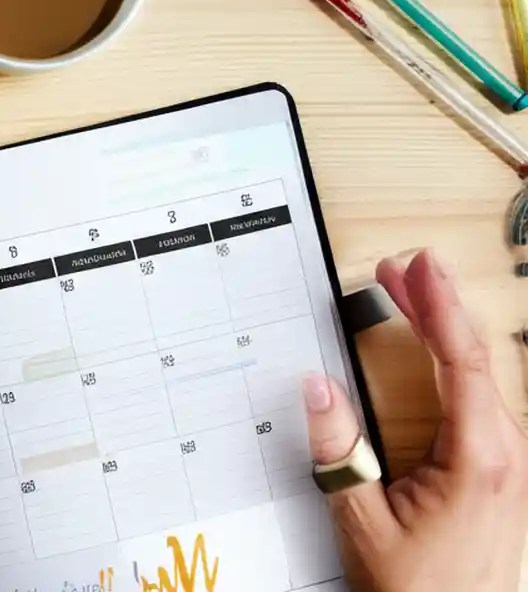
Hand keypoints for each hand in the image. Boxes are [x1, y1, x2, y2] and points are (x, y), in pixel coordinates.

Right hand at [302, 249, 527, 590]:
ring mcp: (513, 467)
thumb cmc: (418, 591)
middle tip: (401, 269)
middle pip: (475, 360)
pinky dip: (453, 367)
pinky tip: (435, 355)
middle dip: (436, 306)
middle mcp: (509, 458)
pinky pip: (483, 403)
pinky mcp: (504, 477)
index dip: (441, 306)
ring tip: (411, 300)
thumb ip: (339, 451)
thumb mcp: (362, 522)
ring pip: (482, 379)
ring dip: (445, 335)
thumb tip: (318, 387)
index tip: (423, 266)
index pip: (462, 362)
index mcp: (482, 461)